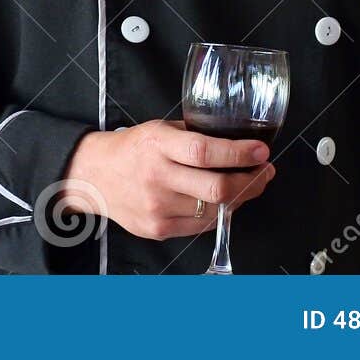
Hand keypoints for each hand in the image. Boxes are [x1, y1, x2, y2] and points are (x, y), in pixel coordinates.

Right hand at [58, 119, 275, 240]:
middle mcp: (157, 177)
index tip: (261, 151)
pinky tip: (221, 201)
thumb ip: (193, 136)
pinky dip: (218, 213)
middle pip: (217, 189)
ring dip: (239, 198)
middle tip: (264, 172)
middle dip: (251, 182)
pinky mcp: (158, 229)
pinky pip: (202, 225)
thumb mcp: (159, 130)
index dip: (239, 154)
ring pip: (215, 210)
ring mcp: (157, 207)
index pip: (205, 152)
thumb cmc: (132, 150)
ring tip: (247, 185)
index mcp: (158, 145)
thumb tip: (238, 143)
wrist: (95, 176)